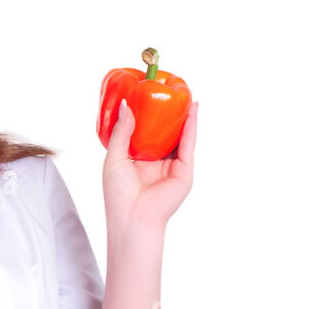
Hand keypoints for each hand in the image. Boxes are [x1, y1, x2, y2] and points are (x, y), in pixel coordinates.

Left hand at [102, 99, 196, 235]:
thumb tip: (125, 105)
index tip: (149, 96)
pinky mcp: (184, 171)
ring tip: (185, 94)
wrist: (133, 217)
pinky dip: (191, 126)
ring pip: (180, 136)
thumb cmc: (118, 193)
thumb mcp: (115, 157)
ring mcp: (172, 166)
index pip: (146, 133)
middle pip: (166, 132)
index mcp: (139, 160)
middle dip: (169, 113)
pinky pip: (188, 144)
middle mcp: (157, 162)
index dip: (149, 115)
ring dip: (184, 116)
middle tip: (170, 91)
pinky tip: (193, 109)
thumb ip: (122, 131)